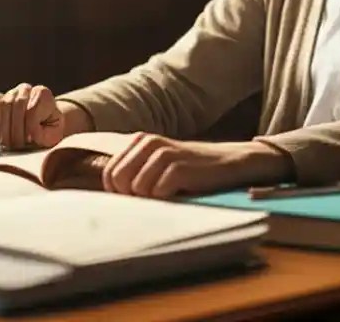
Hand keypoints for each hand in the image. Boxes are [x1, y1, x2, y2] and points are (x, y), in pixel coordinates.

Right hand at [0, 84, 63, 149]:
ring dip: (0, 127)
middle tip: (15, 146)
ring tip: (6, 142)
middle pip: (12, 105)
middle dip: (12, 130)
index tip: (30, 142)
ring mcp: (8, 93)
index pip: (31, 110)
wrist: (40, 127)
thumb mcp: (53, 136)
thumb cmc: (48, 132)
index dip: (28, 129)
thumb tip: (31, 134)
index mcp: (42, 94)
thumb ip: (45, 135)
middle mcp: (24, 89)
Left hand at [101, 133, 292, 198]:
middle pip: (119, 181)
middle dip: (133, 196)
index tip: (136, 198)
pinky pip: (158, 193)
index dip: (119, 193)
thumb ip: (134, 172)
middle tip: (155, 197)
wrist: (229, 163)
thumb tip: (110, 196)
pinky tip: (180, 192)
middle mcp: (148, 143)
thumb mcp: (158, 164)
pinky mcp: (178, 168)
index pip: (110, 173)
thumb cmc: (190, 169)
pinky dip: (167, 199)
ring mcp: (163, 154)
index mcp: (140, 141)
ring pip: (137, 189)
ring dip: (152, 199)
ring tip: (170, 192)